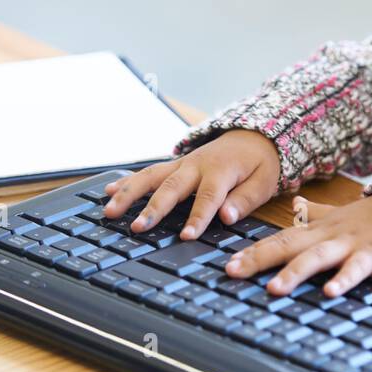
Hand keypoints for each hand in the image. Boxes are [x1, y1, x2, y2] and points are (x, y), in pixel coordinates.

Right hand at [101, 129, 281, 239]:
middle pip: (171, 187)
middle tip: (137, 227)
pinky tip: (107, 190)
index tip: (186, 237)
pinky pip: (148, 172)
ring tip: (110, 211)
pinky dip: (127, 181)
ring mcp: (182, 164)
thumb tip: (227, 216)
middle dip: (153, 208)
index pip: (208, 197)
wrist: (254, 135)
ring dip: (129, 193)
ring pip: (151, 176)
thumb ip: (245, 200)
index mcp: (221, 171)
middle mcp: (196, 165)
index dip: (198, 217)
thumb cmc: (260, 163)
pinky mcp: (174, 165)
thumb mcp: (264, 181)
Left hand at [226, 194, 371, 298]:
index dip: (253, 252)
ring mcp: (349, 244)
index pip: (279, 240)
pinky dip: (343, 280)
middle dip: (259, 260)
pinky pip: (356, 269)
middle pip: (288, 246)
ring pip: (317, 257)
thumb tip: (296, 206)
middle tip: (234, 272)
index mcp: (317, 230)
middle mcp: (328, 236)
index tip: (229, 265)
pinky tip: (330, 292)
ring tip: (274, 288)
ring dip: (295, 272)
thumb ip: (316, 213)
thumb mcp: (340, 213)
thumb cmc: (371, 217)